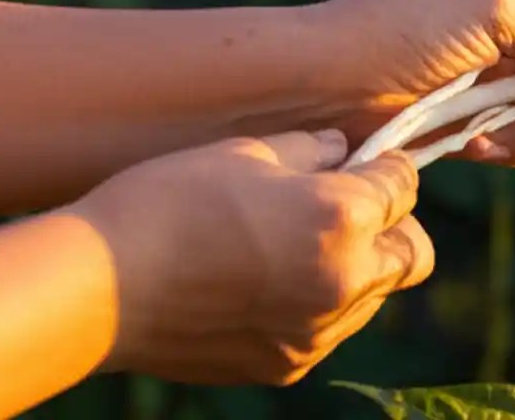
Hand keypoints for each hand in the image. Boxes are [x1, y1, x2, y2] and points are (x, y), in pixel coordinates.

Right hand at [65, 129, 429, 385]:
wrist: (100, 288)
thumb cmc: (169, 201)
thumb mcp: (245, 152)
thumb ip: (311, 150)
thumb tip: (342, 149)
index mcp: (341, 217)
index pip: (404, 185)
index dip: (386, 167)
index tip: (368, 163)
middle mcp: (345, 280)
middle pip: (414, 252)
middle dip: (394, 225)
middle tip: (350, 207)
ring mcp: (319, 331)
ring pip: (376, 294)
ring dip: (359, 267)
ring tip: (299, 246)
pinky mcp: (289, 365)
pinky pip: (331, 329)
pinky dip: (320, 304)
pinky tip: (268, 283)